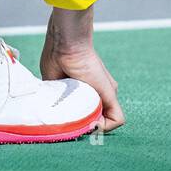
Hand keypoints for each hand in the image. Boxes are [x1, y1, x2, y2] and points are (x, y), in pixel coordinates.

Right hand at [40, 5, 124, 131]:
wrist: (66, 43)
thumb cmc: (56, 56)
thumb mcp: (53, 81)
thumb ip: (58, 96)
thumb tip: (54, 111)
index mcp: (87, 87)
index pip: (87, 110)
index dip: (78, 119)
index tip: (66, 120)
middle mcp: (100, 90)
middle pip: (96, 115)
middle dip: (85, 123)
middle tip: (72, 122)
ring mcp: (107, 93)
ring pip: (106, 118)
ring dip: (93, 125)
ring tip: (79, 121)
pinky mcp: (111, 94)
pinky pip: (117, 119)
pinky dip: (105, 127)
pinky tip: (91, 124)